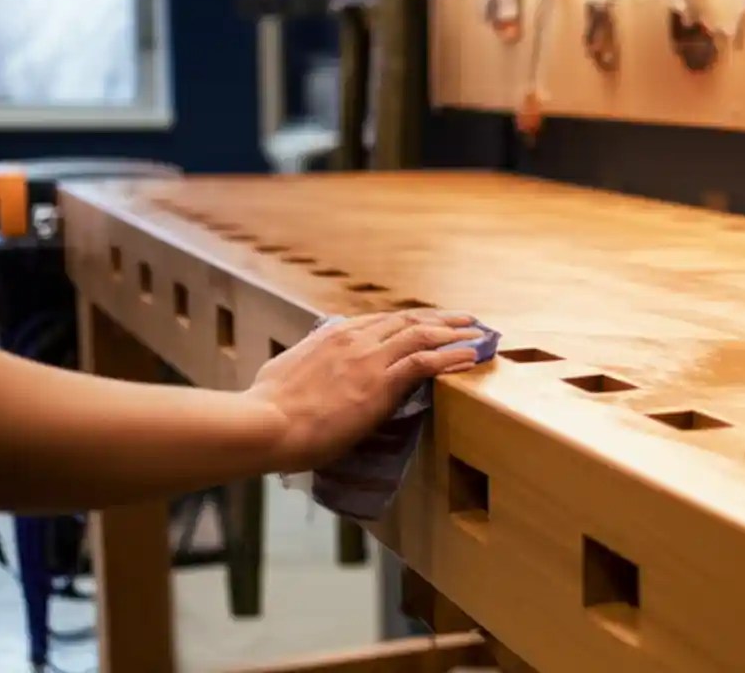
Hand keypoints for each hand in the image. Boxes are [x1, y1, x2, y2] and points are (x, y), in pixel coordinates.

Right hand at [244, 310, 483, 470]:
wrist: (266, 424)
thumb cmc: (267, 408)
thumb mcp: (285, 371)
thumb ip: (306, 363)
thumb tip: (307, 367)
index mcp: (332, 335)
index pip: (380, 321)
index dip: (409, 321)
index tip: (427, 322)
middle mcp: (354, 338)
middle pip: (408, 320)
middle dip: (440, 319)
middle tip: (465, 320)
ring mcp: (369, 359)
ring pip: (422, 335)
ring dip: (455, 333)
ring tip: (479, 334)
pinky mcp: (381, 383)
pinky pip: (426, 362)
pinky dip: (452, 357)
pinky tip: (471, 356)